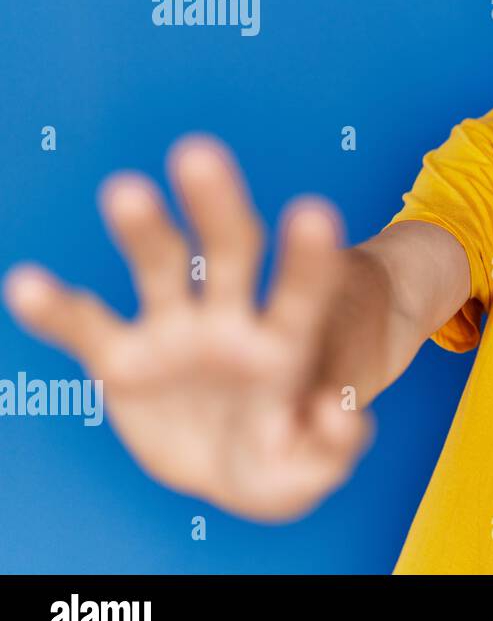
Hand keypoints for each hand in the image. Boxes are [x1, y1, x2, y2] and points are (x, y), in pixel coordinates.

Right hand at [1, 134, 373, 521]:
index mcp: (289, 341)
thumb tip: (332, 410)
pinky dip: (56, 308)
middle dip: (217, 205)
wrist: (234, 466)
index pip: (302, 292)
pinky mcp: (121, 360)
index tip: (313, 213)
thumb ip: (334, 446)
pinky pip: (85, 328)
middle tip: (199, 153)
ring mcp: (175, 334)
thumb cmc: (287, 454)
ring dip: (143, 230)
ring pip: (160, 268)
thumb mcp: (317, 467)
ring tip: (126, 191)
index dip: (307, 258)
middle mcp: (232, 322)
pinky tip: (29, 284)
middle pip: (231, 252)